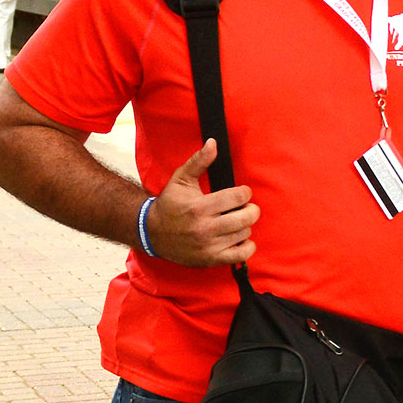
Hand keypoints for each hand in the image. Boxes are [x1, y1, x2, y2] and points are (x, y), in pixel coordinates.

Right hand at [147, 140, 258, 266]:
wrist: (152, 233)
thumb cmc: (170, 204)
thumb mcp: (181, 179)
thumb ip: (199, 161)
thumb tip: (213, 142)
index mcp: (199, 207)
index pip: (238, 197)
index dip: (244, 192)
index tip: (240, 193)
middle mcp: (205, 228)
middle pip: (246, 217)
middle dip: (250, 209)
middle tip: (243, 207)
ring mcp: (208, 246)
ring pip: (245, 233)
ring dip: (244, 225)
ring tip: (234, 221)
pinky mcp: (210, 259)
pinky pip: (241, 255)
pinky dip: (247, 247)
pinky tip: (239, 238)